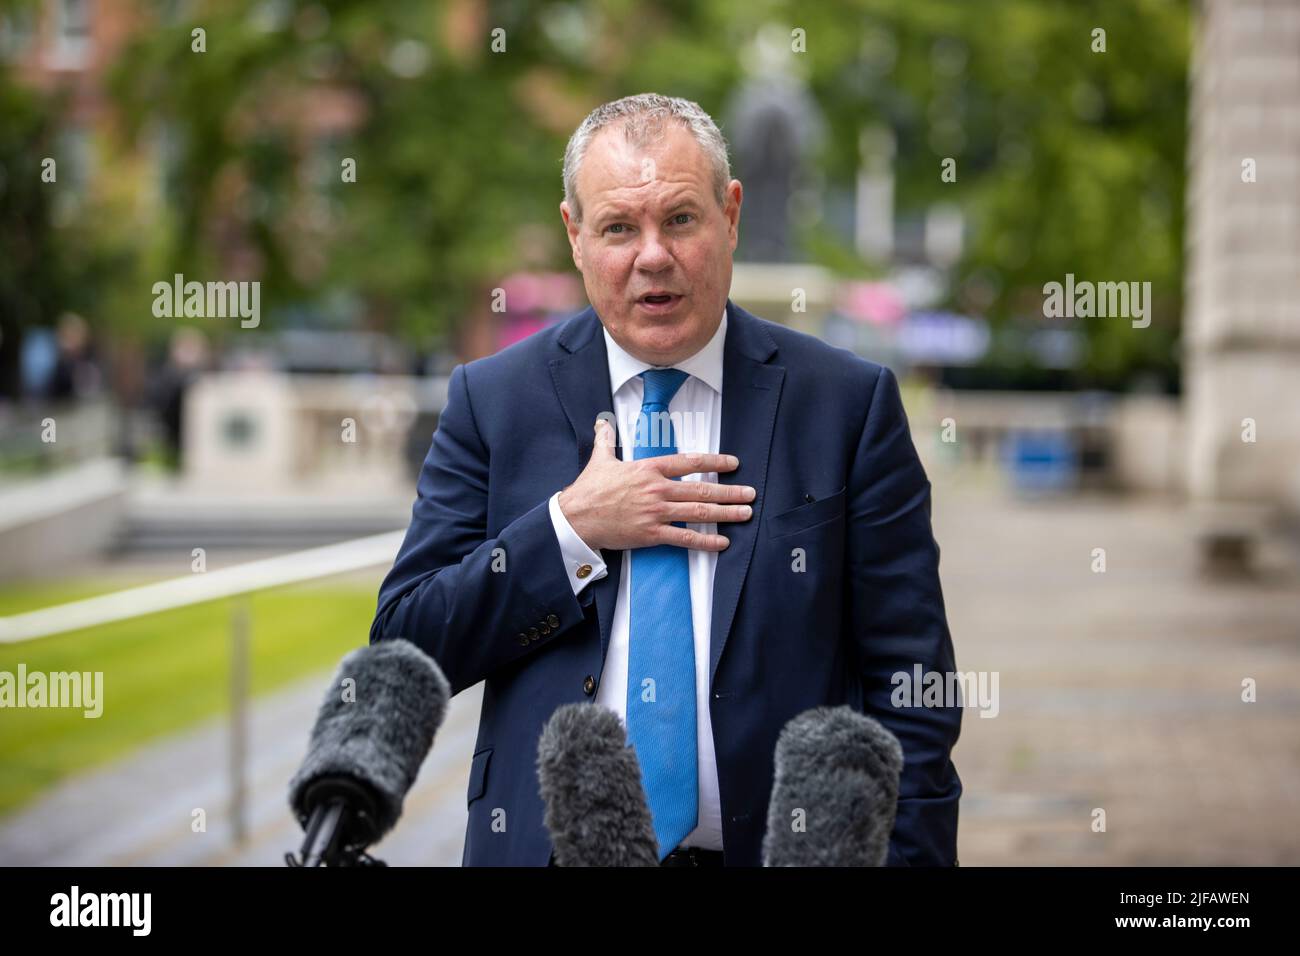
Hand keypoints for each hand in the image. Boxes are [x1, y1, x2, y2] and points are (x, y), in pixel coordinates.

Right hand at [557, 418, 754, 551]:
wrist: (576, 518)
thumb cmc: (588, 490)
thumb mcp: (600, 459)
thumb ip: (606, 439)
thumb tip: (603, 422)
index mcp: (648, 469)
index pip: (689, 462)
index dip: (713, 461)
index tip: (731, 463)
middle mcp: (657, 489)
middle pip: (701, 489)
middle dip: (729, 491)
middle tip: (749, 493)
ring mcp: (656, 512)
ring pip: (698, 512)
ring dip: (725, 513)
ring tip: (744, 513)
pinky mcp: (651, 533)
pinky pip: (684, 538)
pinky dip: (705, 541)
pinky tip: (722, 542)